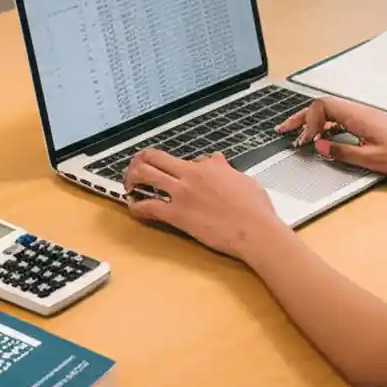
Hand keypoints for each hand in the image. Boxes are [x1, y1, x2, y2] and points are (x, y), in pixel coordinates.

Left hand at [123, 149, 286, 258]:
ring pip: (146, 174)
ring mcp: (182, 193)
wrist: (255, 230)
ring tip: (129, 186)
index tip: (175, 176)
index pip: (185, 158)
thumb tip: (220, 164)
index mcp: (209, 165)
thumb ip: (227, 171)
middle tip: (135, 170)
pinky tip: (134, 209)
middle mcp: (191, 174)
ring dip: (132, 178)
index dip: (176, 167)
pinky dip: (136, 207)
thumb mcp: (244, 181)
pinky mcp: (177, 214)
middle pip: (154, 156)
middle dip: (140, 160)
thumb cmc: (256, 209)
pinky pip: (148, 206)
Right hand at [276, 98, 386, 178]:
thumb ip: (341, 152)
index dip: (308, 121)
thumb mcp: (370, 159)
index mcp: (358, 116)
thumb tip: (319, 146)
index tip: (305, 141)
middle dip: (302, 118)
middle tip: (284, 130)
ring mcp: (366, 116)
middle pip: (324, 107)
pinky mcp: (371, 123)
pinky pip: (342, 119)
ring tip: (299, 136)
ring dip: (313, 122)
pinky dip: (327, 126)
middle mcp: (361, 112)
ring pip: (332, 112)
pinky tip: (323, 138)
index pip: (322, 106)